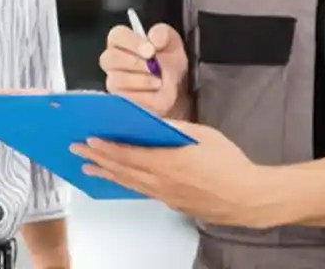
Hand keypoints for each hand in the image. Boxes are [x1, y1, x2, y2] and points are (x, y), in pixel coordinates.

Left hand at [70, 121, 276, 228]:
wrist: (247, 198)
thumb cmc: (229, 165)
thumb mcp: (202, 136)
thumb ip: (175, 129)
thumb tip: (153, 121)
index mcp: (167, 162)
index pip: (127, 154)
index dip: (105, 147)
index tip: (88, 139)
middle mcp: (160, 181)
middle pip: (121, 170)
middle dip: (97, 159)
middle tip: (77, 151)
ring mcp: (165, 195)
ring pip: (129, 183)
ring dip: (106, 173)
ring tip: (88, 167)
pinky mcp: (172, 202)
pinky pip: (142, 191)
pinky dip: (126, 183)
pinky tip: (120, 179)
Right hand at [99, 22, 187, 117]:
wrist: (178, 89)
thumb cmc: (170, 62)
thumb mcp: (172, 42)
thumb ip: (163, 34)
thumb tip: (154, 38)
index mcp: (123, 41)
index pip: (116, 35)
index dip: (131, 42)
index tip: (150, 50)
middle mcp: (112, 60)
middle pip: (110, 58)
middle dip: (135, 63)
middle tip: (154, 67)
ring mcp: (113, 81)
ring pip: (116, 79)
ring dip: (142, 81)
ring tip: (159, 82)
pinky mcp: (119, 101)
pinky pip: (125, 98)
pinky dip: (144, 96)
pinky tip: (154, 93)